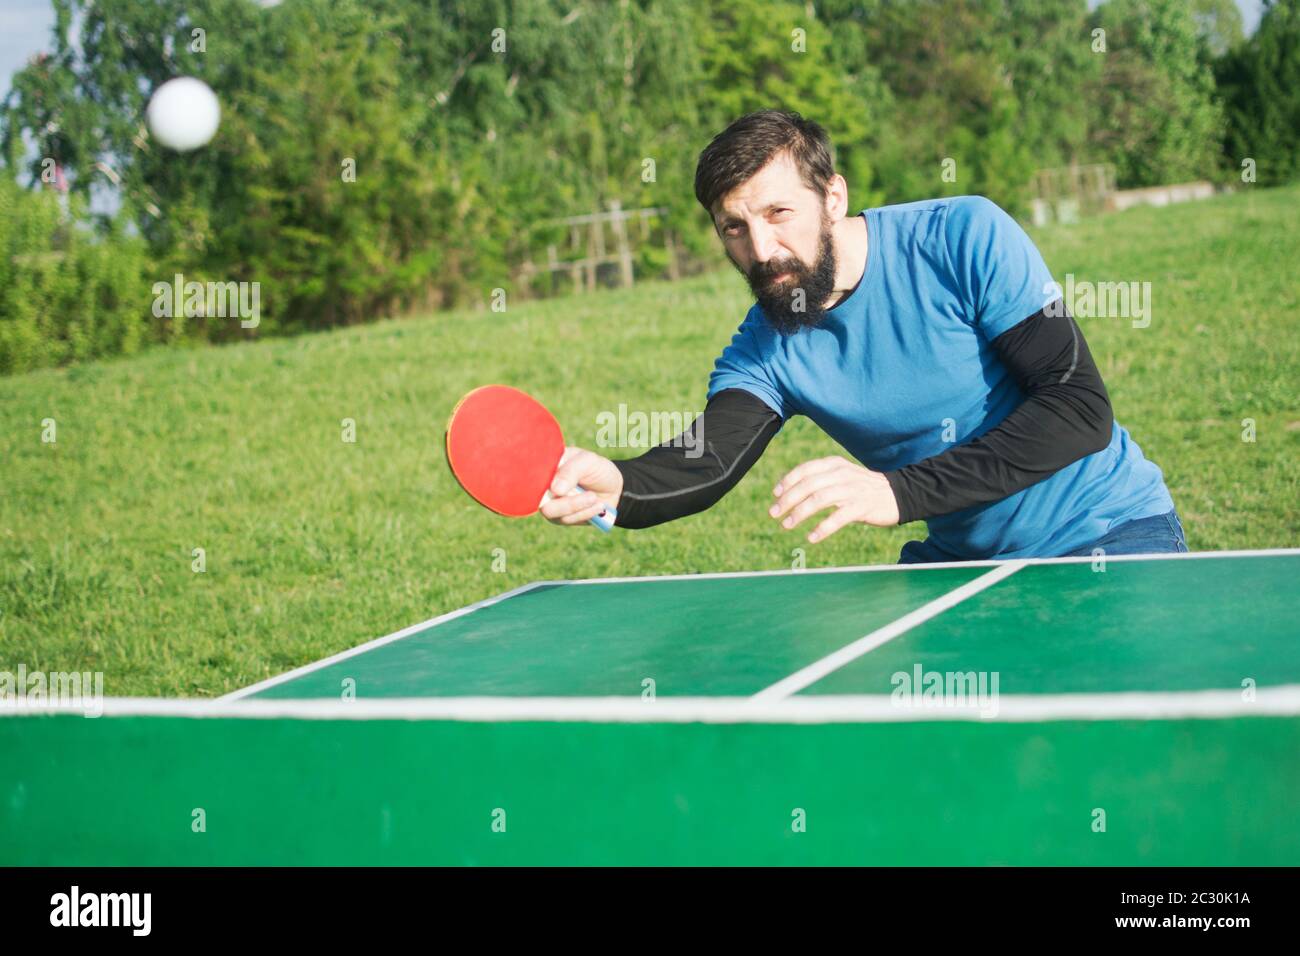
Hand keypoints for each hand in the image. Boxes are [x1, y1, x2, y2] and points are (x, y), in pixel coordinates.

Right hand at [541, 446, 623, 526]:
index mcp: (547, 466)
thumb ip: (571, 471)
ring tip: (595, 498)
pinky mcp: (559, 516)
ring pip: (551, 512)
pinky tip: (599, 506)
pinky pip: (565, 519)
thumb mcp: (588, 461)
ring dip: (578, 507)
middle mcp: (544, 485)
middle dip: (567, 502)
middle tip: (591, 496)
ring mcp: (550, 502)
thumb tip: (555, 490)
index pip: (532, 475)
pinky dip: (584, 513)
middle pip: (539, 499)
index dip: (540, 483)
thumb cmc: (597, 470)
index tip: (559, 488)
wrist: (614, 488)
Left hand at [769, 455, 899, 541]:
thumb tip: (786, 490)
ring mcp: (853, 490)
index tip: (775, 495)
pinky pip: (838, 517)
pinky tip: (811, 537)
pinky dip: (823, 528)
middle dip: (788, 499)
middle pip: (808, 485)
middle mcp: (842, 474)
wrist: (898, 494)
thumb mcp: (840, 476)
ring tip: (787, 525)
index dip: (788, 481)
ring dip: (800, 513)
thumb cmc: (862, 487)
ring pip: (819, 499)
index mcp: (834, 465)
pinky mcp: (862, 507)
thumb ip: (818, 479)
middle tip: (774, 513)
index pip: (805, 469)